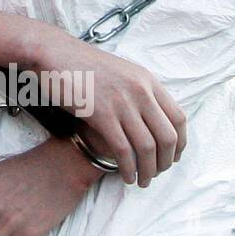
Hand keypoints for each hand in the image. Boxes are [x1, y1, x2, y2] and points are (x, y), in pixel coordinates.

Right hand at [25, 24, 185, 186]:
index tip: (173, 156)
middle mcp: (140, 92)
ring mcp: (122, 103)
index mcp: (147, 80)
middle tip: (157, 173)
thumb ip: (138, 92)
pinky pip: (123, 150)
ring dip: (148, 170)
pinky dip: (128, 168)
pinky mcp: (101, 114)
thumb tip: (149, 119)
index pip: (178, 118)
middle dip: (166, 162)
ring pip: (147, 147)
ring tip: (142, 181)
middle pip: (167, 136)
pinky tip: (126, 176)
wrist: (54, 54)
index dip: (180, 143)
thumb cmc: (82, 65)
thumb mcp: (120, 72)